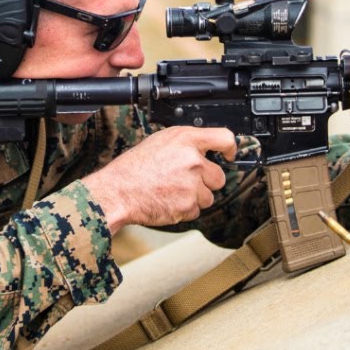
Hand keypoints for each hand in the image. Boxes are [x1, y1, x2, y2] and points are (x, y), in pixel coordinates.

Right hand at [83, 126, 235, 231]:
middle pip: (219, 176)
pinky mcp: (188, 204)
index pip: (224, 138)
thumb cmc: (134, 168)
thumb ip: (186, 145)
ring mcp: (192, 183)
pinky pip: (196, 210)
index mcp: (185, 139)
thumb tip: (204, 152)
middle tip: (185, 181)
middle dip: (206, 182)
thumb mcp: (160, 142)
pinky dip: (184, 209)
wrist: (118, 192)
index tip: (230, 155)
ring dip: (194, 197)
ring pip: (208, 196)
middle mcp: (192, 160)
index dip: (231, 148)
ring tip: (171, 191)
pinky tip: (168, 200)